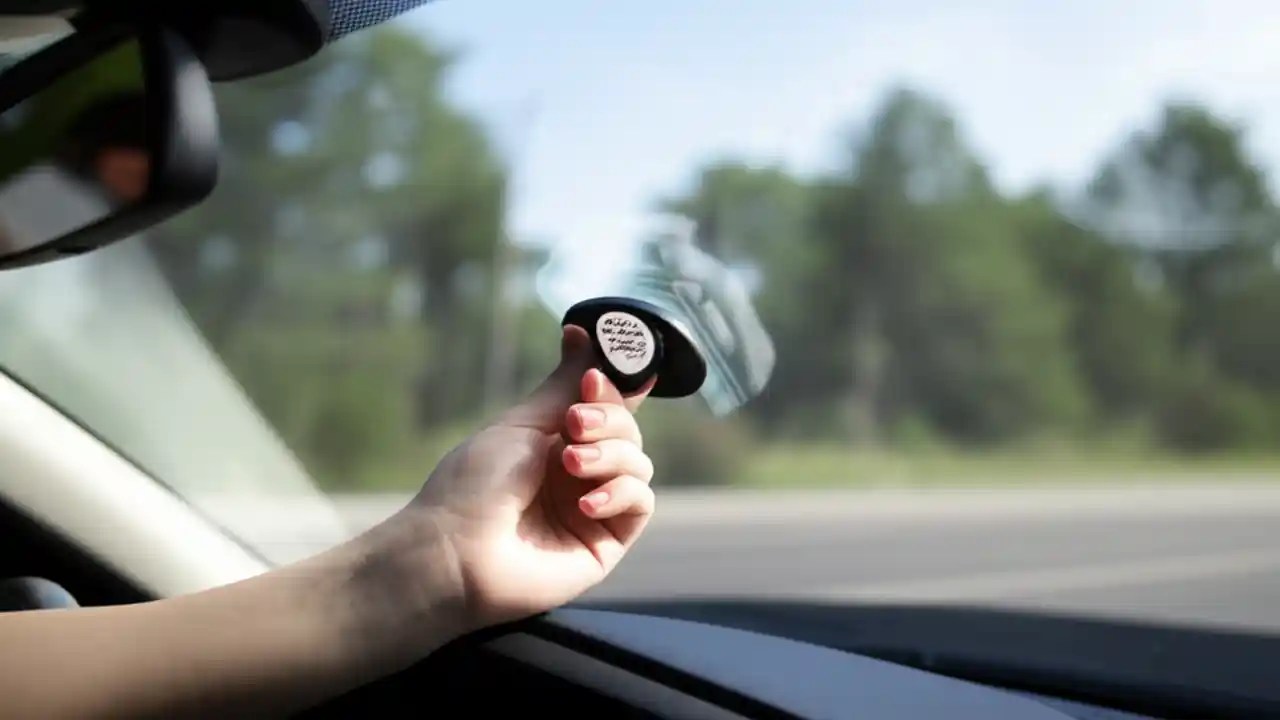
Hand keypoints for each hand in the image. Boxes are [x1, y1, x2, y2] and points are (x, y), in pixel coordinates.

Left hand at [401, 325, 655, 629]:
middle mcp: (580, 472)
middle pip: (628, 430)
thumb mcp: (521, 424)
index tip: (593, 380)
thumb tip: (583, 332)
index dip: (609, 389)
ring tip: (570, 463)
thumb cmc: (474, 486)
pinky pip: (641, 504)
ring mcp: (595, 506)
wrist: (455, 553)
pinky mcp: (607, 541)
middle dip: (608, 421)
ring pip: (638, 463)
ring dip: (610, 455)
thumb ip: (564, 384)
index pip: (606, 404)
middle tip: (574, 425)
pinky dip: (620, 493)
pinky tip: (585, 502)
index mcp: (557, 440)